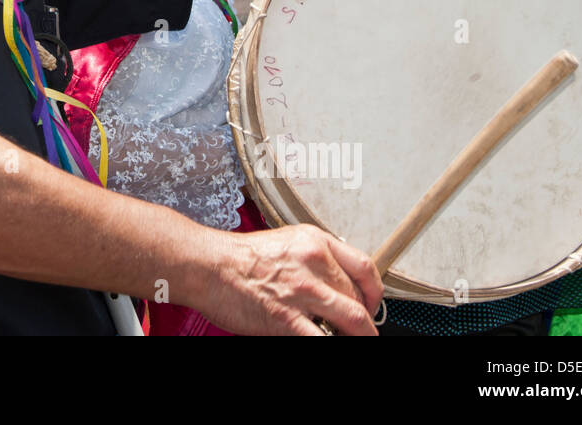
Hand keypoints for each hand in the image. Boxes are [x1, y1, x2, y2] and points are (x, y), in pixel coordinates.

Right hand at [205, 224, 382, 335]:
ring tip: (351, 339)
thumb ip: (313, 259)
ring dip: (358, 336)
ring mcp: (302, 289)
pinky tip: (328, 340)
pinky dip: (331, 341)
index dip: (374, 291)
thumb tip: (334, 284)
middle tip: (354, 328)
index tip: (371, 303)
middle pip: (358, 296)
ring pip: (353, 319)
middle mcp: (314, 261)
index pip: (364, 267)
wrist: (206, 265)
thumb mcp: (285, 243)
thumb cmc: (238, 257)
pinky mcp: (287, 316)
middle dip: (361, 318)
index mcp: (314, 241)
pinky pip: (323, 338)